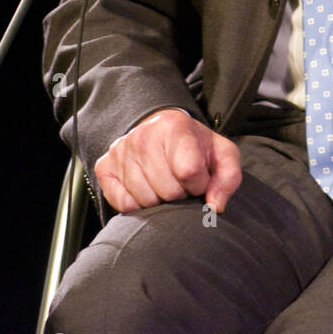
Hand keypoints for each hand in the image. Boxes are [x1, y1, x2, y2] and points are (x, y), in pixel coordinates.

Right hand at [94, 109, 241, 214]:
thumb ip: (228, 178)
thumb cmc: (194, 146)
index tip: (199, 178)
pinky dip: (139, 204)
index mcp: (174, 126)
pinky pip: (124, 204)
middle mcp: (143, 136)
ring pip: (146, 200)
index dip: (200, 184)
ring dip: (160, 200)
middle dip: (181, 194)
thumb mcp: (221, 154)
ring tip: (164, 182)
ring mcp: (121, 151)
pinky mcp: (104, 167)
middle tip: (180, 181)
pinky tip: (147, 188)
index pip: (189, 172)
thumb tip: (215, 206)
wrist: (162, 131)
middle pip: (168, 191)